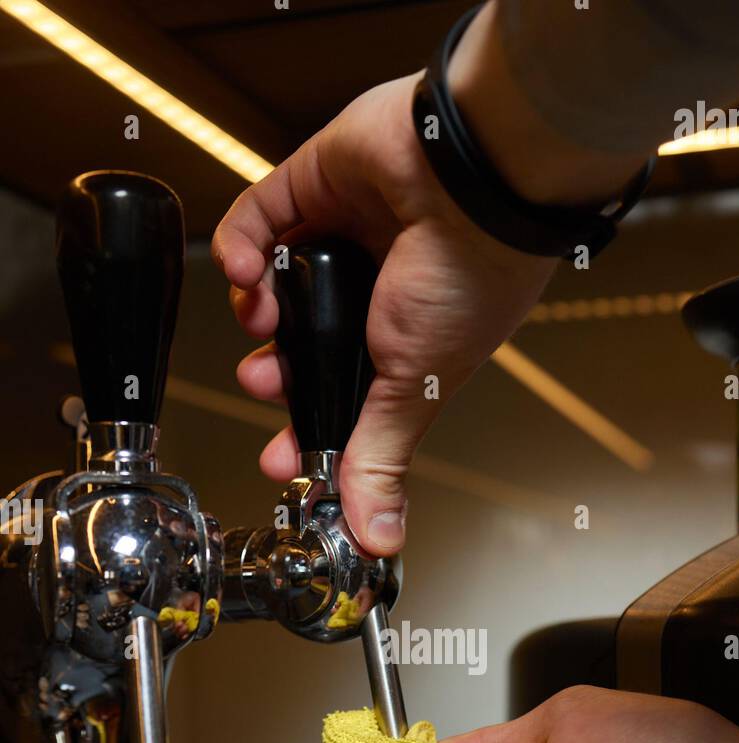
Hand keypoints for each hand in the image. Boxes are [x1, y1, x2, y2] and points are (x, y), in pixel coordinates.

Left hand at [212, 72, 556, 556]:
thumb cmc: (467, 278)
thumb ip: (381, 459)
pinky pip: (254, 220)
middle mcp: (369, 294)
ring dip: (256, 310)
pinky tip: (251, 270)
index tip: (281, 459)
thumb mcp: (416, 390)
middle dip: (272, 374)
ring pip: (269, 285)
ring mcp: (339, 240)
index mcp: (401, 345)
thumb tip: (380, 540)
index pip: (338, 398)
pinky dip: (240, 248)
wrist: (471, 179)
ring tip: (265, 318)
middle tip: (264, 383)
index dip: (302, 429)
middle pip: (295, 346)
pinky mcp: (311, 187)